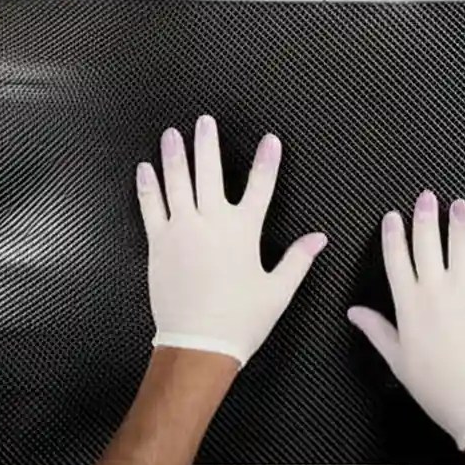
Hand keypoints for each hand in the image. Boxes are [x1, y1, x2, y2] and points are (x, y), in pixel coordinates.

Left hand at [136, 116, 327, 366]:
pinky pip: (151, 206)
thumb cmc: (240, 320)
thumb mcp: (278, 291)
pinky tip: (145, 169)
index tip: (270, 139)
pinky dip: (148, 185)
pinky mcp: (159, 243)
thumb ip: (299, 260)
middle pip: (210, 172)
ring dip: (175, 155)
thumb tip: (320, 239)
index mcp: (244, 231)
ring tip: (172, 133)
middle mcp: (212, 222)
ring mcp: (182, 230)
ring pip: (177, 182)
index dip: (267, 160)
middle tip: (205, 120)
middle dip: (208, 143)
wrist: (199, 343)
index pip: (261, 185)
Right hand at [347, 191, 464, 449]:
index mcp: (409, 304)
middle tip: (426, 197)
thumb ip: (377, 330)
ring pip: (462, 243)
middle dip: (424, 215)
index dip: (393, 234)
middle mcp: (437, 290)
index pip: (396, 259)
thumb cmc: (438, 388)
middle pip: (427, 242)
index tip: (392, 216)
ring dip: (460, 220)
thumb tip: (353, 311)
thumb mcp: (398, 361)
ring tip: (459, 204)